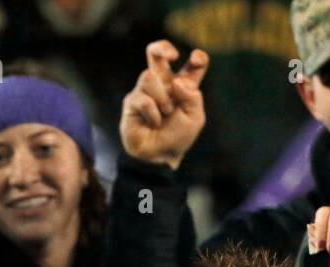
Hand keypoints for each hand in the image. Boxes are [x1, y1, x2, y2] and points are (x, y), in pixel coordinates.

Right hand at [119, 40, 208, 170]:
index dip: (197, 58)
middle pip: (157, 53)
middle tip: (171, 56)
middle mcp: (164, 84)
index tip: (196, 60)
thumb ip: (192, 97)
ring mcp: (146, 91)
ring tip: (164, 114)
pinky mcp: (132, 102)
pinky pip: (142, 98)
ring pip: (149, 76)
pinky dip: (152, 112)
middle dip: (162, 47)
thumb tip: (176, 83)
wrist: (157, 157)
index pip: (192, 65)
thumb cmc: (177, 139)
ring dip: (160, 97)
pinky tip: (154, 123)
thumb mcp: (195, 118)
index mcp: (183, 86)